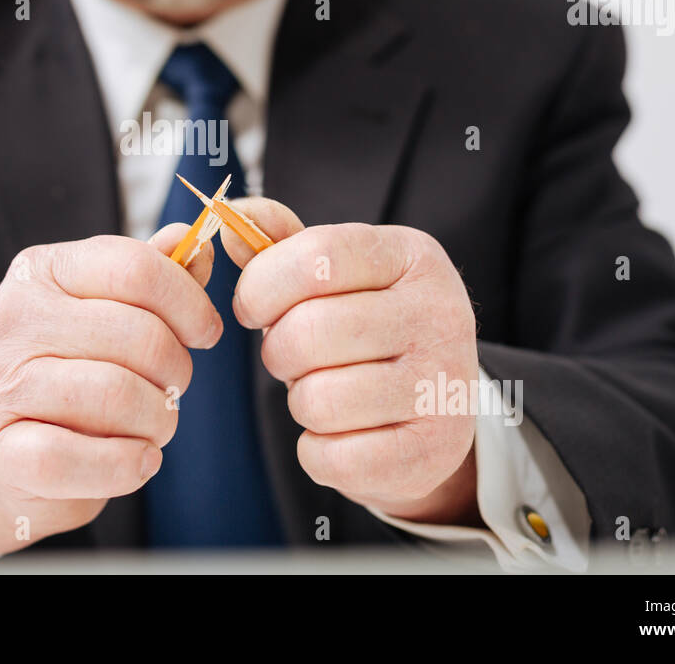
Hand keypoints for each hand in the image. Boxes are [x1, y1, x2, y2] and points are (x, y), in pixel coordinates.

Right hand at [0, 226, 220, 561]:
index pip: (134, 268)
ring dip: (158, 419)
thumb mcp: (109, 314)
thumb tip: (197, 245)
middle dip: (177, 370)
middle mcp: (13, 318)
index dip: (188, 303)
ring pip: (114, 395)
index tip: (205, 333)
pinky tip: (138, 460)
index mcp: (43, 271)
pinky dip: (125, 464)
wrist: (10, 455)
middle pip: (137, 335)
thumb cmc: (73, 373)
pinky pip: (73, 457)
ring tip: (156, 426)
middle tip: (173, 390)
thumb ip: (153, 279)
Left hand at [218, 199, 481, 525]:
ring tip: (324, 390)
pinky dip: (317, 450)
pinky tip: (341, 432)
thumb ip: (280, 242)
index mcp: (413, 256)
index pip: (315, 258)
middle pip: (307, 332)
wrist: (439, 400)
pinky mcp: (433, 451)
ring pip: (317, 399)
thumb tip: (230, 218)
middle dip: (277, 350)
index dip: (261, 285)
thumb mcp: (337, 271)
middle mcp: (441, 315)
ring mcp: (443, 386)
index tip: (252, 306)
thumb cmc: (369, 323)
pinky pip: (332, 456)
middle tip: (290, 356)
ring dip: (300, 401)